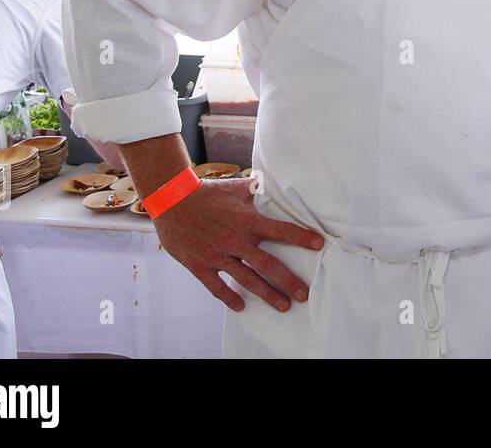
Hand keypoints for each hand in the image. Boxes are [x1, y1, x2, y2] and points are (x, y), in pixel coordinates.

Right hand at [152, 177, 324, 312]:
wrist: (171, 200)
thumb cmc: (205, 193)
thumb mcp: (234, 188)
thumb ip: (254, 189)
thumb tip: (270, 183)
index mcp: (247, 220)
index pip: (280, 230)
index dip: (301, 237)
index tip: (319, 245)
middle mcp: (235, 240)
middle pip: (268, 264)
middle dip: (288, 281)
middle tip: (303, 294)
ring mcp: (217, 255)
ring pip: (247, 280)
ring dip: (267, 294)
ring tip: (283, 306)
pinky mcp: (200, 265)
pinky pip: (217, 287)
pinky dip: (229, 298)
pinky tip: (241, 307)